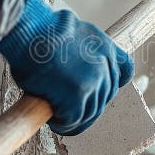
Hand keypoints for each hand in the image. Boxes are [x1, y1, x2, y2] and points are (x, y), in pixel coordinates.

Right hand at [0, 0, 133, 134]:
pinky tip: (52, 120)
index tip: (98, 89)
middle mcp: (104, 65)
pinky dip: (63, 124)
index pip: (125, 70)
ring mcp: (93, 82)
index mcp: (105, 47)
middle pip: (104, 97)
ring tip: (58, 118)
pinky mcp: (77, 97)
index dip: (112, 83)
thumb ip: (81, 49)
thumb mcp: (72, 30)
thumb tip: (71, 64)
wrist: (30, 32)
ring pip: (90, 112)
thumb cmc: (39, 31)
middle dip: (87, 106)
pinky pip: (74, 120)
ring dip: (75, 119)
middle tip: (68, 109)